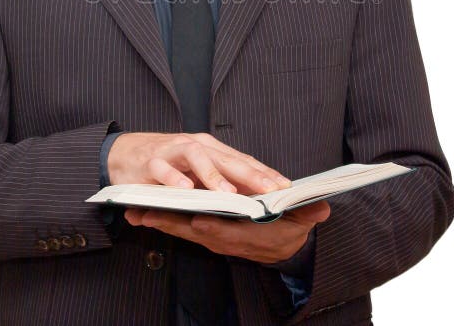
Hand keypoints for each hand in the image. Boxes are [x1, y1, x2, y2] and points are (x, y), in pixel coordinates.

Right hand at [107, 132, 291, 193]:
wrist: (123, 153)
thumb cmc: (167, 164)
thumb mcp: (197, 172)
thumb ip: (219, 181)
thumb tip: (252, 198)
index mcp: (211, 149)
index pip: (243, 160)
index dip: (264, 173)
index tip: (285, 187)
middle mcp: (195, 145)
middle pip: (226, 158)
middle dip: (250, 174)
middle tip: (269, 190)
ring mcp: (173, 151)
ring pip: (197, 158)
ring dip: (213, 175)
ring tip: (229, 194)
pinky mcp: (150, 161)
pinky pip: (163, 169)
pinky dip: (174, 178)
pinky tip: (185, 190)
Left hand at [125, 201, 331, 262]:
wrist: (283, 246)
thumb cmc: (289, 229)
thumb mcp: (302, 220)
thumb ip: (307, 213)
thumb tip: (320, 208)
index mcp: (248, 236)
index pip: (228, 234)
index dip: (212, 227)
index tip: (198, 220)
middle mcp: (226, 239)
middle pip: (194, 232)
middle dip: (169, 223)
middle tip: (144, 213)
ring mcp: (212, 237)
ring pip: (181, 230)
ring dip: (157, 221)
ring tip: (133, 211)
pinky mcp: (203, 232)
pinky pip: (179, 227)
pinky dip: (161, 220)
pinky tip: (141, 213)